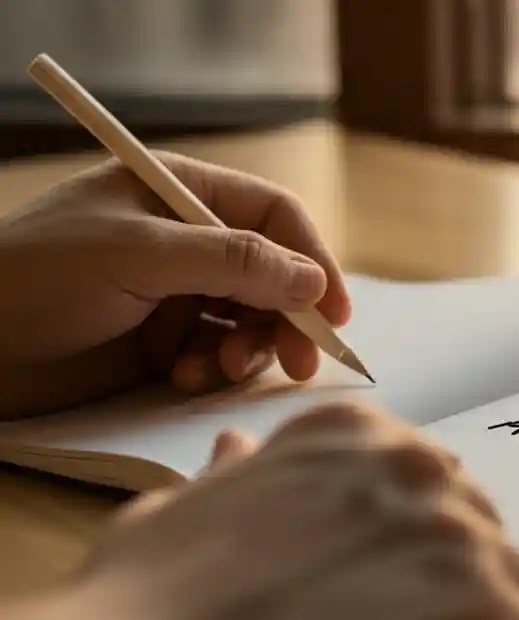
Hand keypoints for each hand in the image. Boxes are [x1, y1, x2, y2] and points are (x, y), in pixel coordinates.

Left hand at [0, 153, 350, 418]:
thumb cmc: (35, 278)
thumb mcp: (138, 256)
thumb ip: (232, 263)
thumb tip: (315, 282)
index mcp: (179, 193)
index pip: (274, 215)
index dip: (312, 259)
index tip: (335, 312)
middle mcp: (185, 239)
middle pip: (274, 273)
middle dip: (287, 317)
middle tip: (300, 362)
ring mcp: (175, 292)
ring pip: (253, 320)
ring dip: (249, 351)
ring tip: (219, 374)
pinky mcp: (161, 341)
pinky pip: (219, 354)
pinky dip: (214, 371)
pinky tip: (183, 380)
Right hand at [5, 402, 518, 619]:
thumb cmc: (143, 610)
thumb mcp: (181, 515)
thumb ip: (238, 480)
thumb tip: (240, 451)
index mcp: (351, 433)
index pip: (422, 475)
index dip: (400, 535)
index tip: (365, 578)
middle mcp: (420, 467)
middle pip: (476, 524)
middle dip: (446, 574)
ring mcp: (463, 538)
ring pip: (515, 579)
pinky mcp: (493, 616)